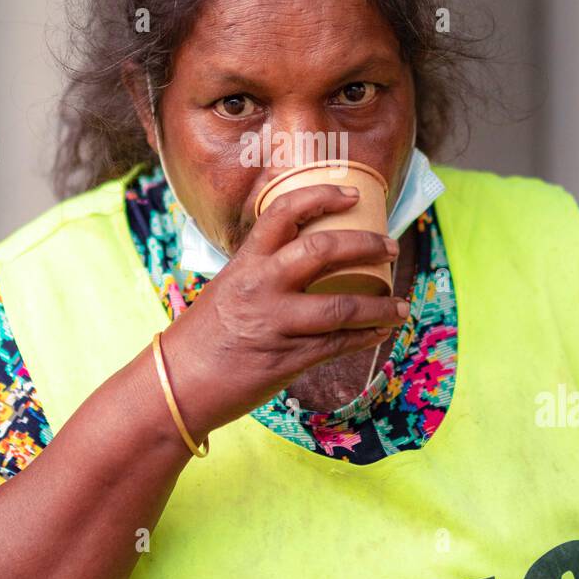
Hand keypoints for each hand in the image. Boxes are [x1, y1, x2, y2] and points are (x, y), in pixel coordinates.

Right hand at [155, 183, 408, 437]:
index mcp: (245, 263)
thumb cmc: (202, 336)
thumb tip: (306, 259)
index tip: (353, 195)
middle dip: (366, 245)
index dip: (321, 196)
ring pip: (341, 307)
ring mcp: (275, 324)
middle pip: (322, 250)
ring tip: (402, 305)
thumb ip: (262, 272)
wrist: (177, 383)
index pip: (283, 213)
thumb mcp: (227, 288)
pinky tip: (381, 333)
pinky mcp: (286, 360)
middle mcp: (260, 287)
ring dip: (380, 306)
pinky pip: (337, 345)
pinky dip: (365, 337)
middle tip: (391, 246)